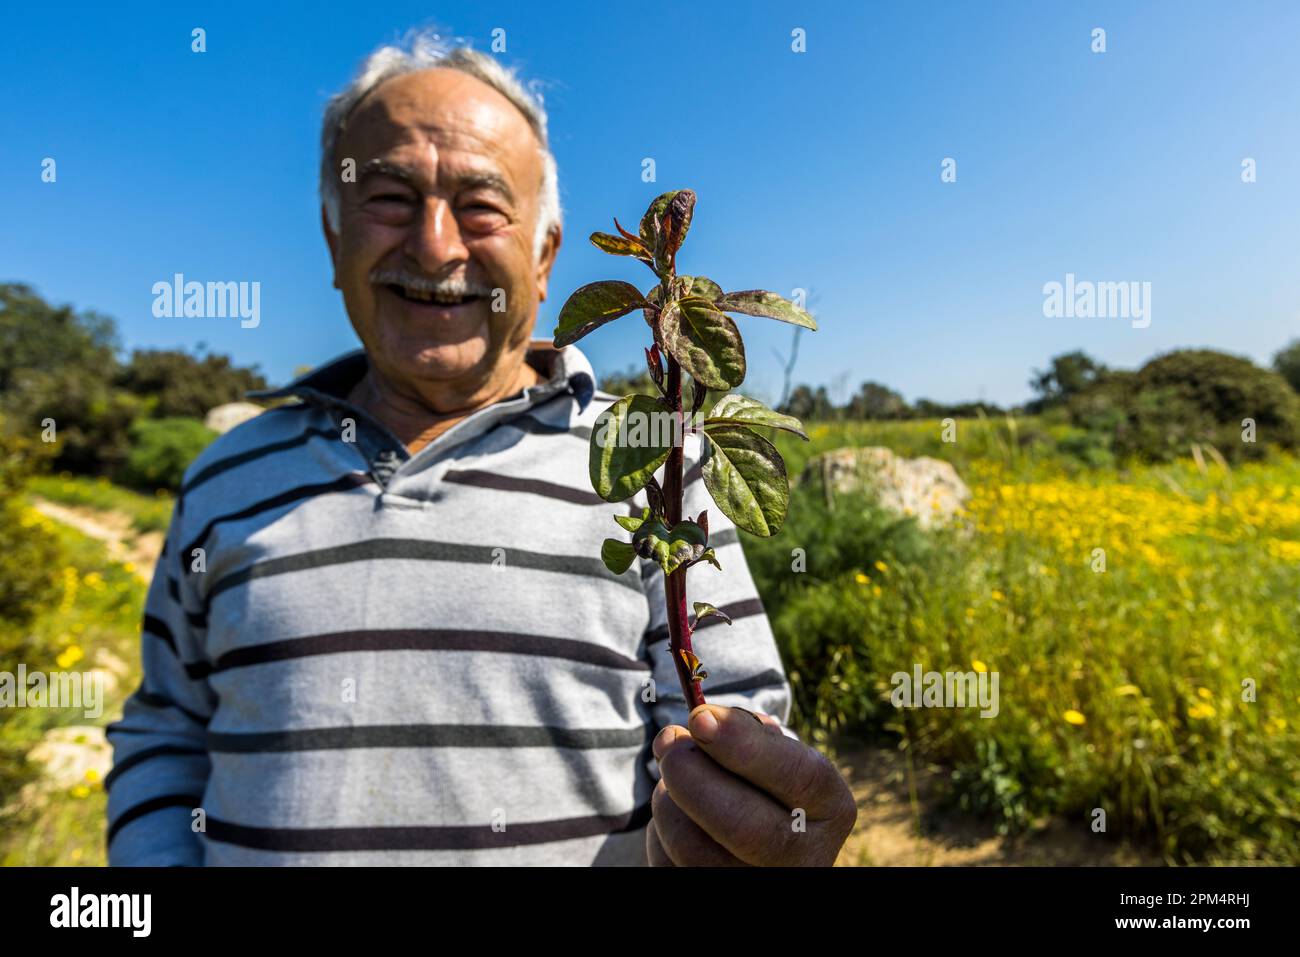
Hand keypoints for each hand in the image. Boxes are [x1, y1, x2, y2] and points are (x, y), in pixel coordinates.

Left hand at [647, 704, 857, 865]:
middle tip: (667, 742)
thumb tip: (701, 724)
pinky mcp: (712, 896)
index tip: (701, 716)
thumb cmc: (759, 782)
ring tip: (673, 778)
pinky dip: (660, 830)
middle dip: (691, 775)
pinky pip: (668, 864)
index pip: (798, 777)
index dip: (744, 745)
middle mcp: (805, 859)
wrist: (756, 844)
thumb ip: (741, 732)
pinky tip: (676, 815)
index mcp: (829, 809)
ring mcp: (761, 885)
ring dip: (666, 800)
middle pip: (744, 825)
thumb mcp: (770, 753)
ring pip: (693, 847)